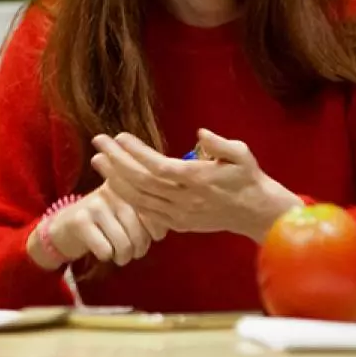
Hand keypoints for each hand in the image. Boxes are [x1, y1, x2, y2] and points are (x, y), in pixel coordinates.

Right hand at [27, 183, 167, 270]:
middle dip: (139, 250)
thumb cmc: (105, 222)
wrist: (64, 227)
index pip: (156, 214)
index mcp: (130, 186)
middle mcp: (114, 191)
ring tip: (119, 255)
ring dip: (123, 257)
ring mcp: (96, 204)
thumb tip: (164, 230)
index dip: (156, 233)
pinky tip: (101, 250)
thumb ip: (149, 215)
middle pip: (140, 233)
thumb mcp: (128, 212)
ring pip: (124, 244)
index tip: (151, 237)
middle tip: (133, 252)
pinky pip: (105, 250)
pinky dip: (105, 256)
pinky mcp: (80, 220)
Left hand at [91, 129, 302, 240]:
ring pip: (140, 199)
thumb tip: (200, 133)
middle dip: (117, 161)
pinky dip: (129, 198)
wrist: (257, 213)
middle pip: (142, 181)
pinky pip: (147, 212)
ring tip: (99, 160)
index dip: (136, 153)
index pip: (158, 167)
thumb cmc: (249, 178)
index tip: (119, 137)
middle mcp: (185, 199)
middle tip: (98, 142)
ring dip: (116, 179)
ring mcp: (180, 214)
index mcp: (198, 180)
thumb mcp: (242, 154)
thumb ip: (220, 144)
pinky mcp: (179, 223)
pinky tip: (115, 183)